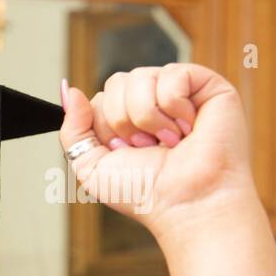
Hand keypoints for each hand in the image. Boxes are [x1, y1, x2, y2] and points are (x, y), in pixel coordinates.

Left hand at [59, 64, 258, 240]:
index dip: (105, 127)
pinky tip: (188, 128)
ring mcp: (179, 92)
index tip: (124, 152)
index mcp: (126, 120)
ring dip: (147, 117)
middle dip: (122, 121)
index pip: (100, 98)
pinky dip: (173, 105)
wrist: (186, 201)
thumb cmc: (145, 191)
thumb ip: (73, 130)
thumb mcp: (91, 166)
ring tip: (168, 141)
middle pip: (116, 83)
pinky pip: (172, 74)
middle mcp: (152, 103)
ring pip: (139, 77)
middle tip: (147, 147)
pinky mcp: (206, 85)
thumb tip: (69, 90)